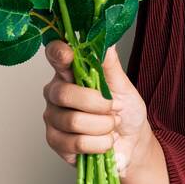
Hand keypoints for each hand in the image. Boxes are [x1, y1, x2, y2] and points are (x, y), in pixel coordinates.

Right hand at [41, 41, 149, 177]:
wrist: (132, 141)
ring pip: (74, 121)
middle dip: (98, 104)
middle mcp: (56, 93)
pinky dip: (100, 143)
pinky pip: (76, 143)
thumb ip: (109, 64)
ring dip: (103, 126)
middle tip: (114, 108)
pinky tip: (104, 141)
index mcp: (69, 73)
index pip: (55, 56)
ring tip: (111, 125)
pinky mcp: (55, 142)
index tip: (68, 54)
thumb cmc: (125, 110)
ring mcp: (53, 118)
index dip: (58, 53)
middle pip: (64, 94)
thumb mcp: (122, 85)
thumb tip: (106, 40)